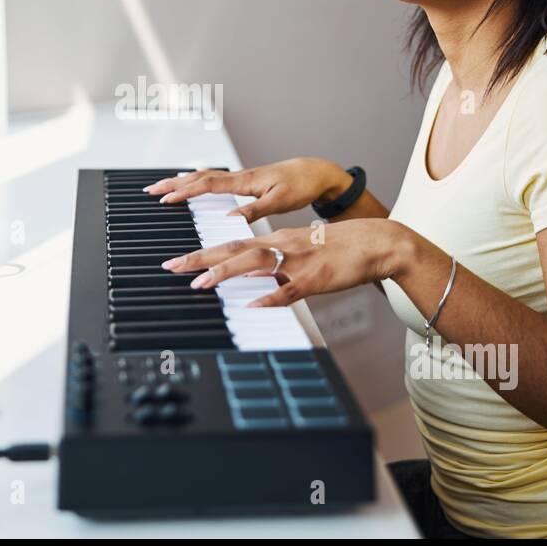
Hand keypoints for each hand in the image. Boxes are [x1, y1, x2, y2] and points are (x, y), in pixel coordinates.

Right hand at [142, 158, 352, 221]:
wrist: (315, 172)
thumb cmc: (301, 186)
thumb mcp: (280, 202)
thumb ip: (254, 210)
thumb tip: (229, 220)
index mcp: (245, 181)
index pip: (207, 185)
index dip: (185, 192)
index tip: (165, 199)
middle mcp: (239, 177)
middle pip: (198, 177)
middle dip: (173, 184)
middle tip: (149, 191)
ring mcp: (240, 178)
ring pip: (204, 176)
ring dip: (181, 181)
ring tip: (160, 187)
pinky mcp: (244, 181)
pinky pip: (213, 179)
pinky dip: (195, 181)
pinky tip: (189, 184)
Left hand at [161, 219, 412, 306]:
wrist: (375, 243)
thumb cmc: (340, 250)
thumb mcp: (302, 250)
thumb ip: (276, 263)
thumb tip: (252, 279)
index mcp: (277, 240)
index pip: (232, 244)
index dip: (203, 252)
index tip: (177, 262)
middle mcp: (282, 246)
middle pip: (234, 249)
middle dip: (200, 258)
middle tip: (171, 266)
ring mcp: (298, 262)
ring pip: (255, 263)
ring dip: (225, 272)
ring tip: (200, 283)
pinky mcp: (315, 279)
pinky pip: (289, 289)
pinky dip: (270, 296)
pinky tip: (252, 305)